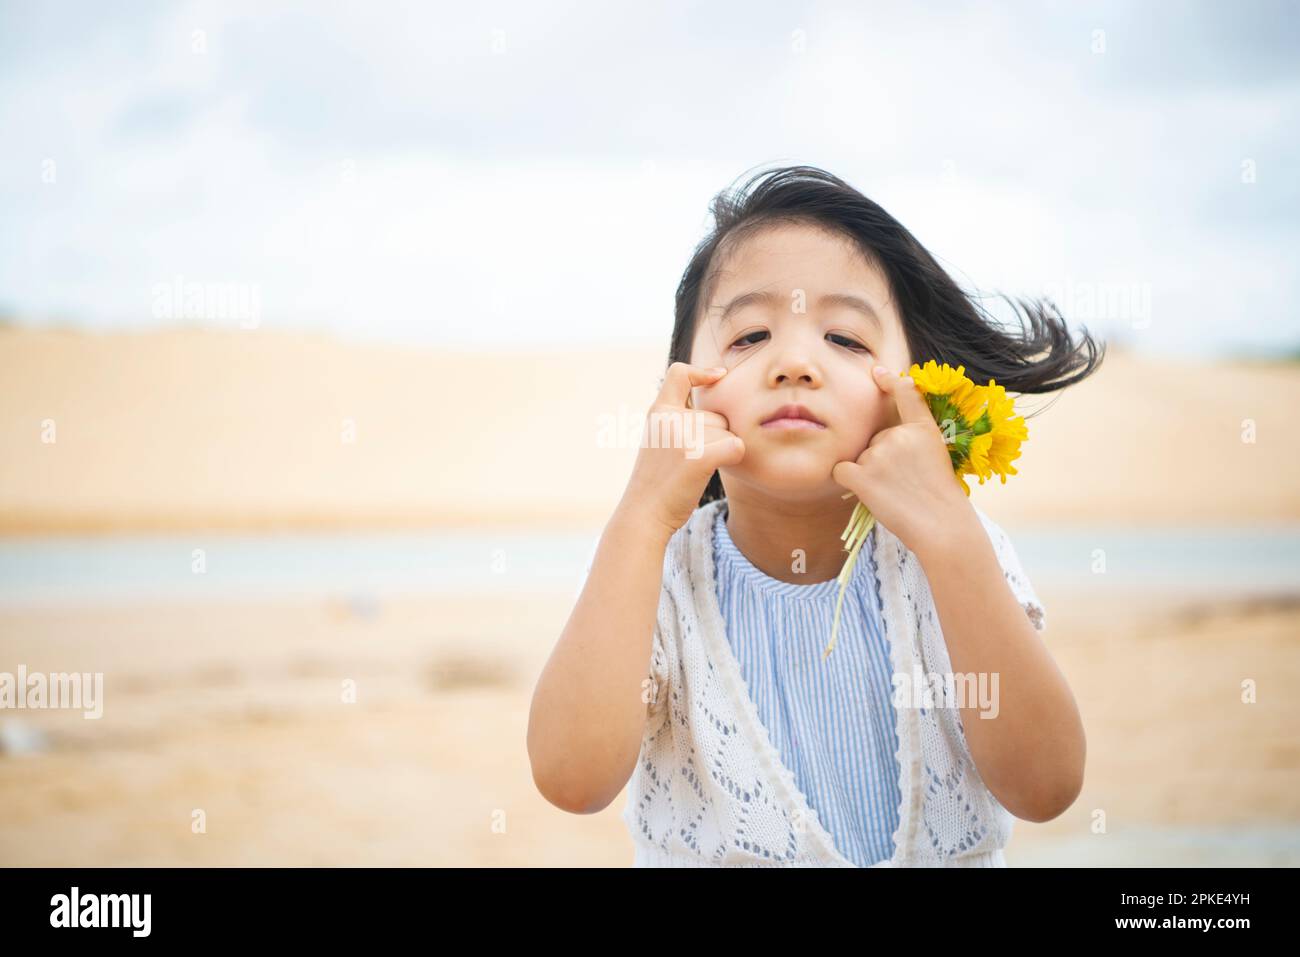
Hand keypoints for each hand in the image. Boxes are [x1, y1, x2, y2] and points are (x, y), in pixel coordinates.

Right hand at [619, 362, 745, 536]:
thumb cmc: (657, 481)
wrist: (644, 513)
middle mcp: (670, 419)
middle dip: (714, 436)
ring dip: (721, 451)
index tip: (719, 376)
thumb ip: (679, 421)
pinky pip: (736, 446)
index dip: (701, 372)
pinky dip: (733, 459)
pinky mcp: (699, 456)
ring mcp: (684, 437)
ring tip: (692, 470)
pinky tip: (713, 470)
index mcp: (658, 412)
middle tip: (688, 461)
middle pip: (716, 416)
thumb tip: (717, 408)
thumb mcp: (658, 440)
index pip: (679, 373)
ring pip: (728, 433)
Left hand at [831, 364, 973, 558]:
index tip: (877, 371)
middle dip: (881, 459)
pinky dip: (849, 482)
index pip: (906, 393)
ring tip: (894, 493)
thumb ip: (912, 441)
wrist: (943, 527)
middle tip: (904, 484)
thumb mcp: (936, 458)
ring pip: (859, 457)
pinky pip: (841, 470)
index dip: (890, 380)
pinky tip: (869, 494)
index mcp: (923, 428)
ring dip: (869, 474)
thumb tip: (882, 437)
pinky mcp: (862, 474)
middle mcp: (899, 434)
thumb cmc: (940, 500)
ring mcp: (880, 453)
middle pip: (874, 439)